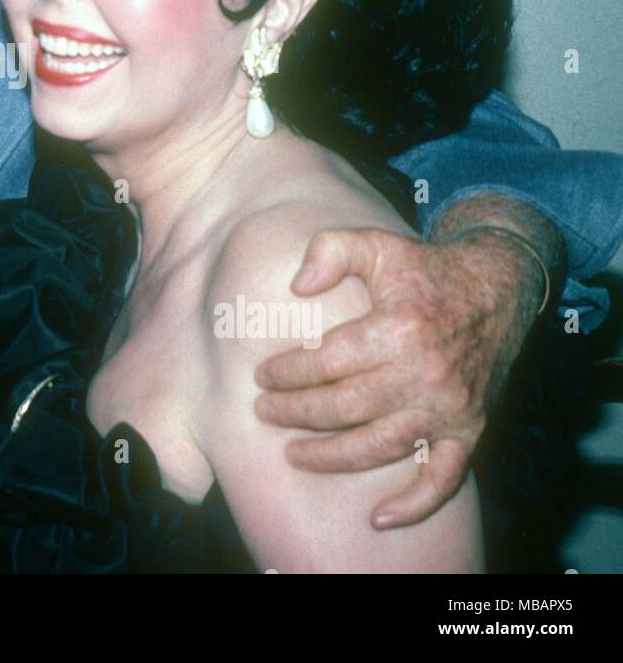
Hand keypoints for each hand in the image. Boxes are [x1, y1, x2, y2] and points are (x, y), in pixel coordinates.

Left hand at [253, 225, 538, 528]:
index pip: (328, 363)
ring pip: (380, 446)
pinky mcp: (470, 430)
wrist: (498, 288)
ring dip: (332, 457)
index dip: (289, 372)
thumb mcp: (376, 244)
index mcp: (400, 329)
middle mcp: (427, 374)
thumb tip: (298, 285)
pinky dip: (413, 504)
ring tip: (293, 454)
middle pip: (345, 408)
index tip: (262, 375)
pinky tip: (379, 517)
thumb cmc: (424, 268)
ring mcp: (450, 408)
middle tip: (264, 411)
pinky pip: (443, 479)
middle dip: (296, 413)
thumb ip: (331, 250)